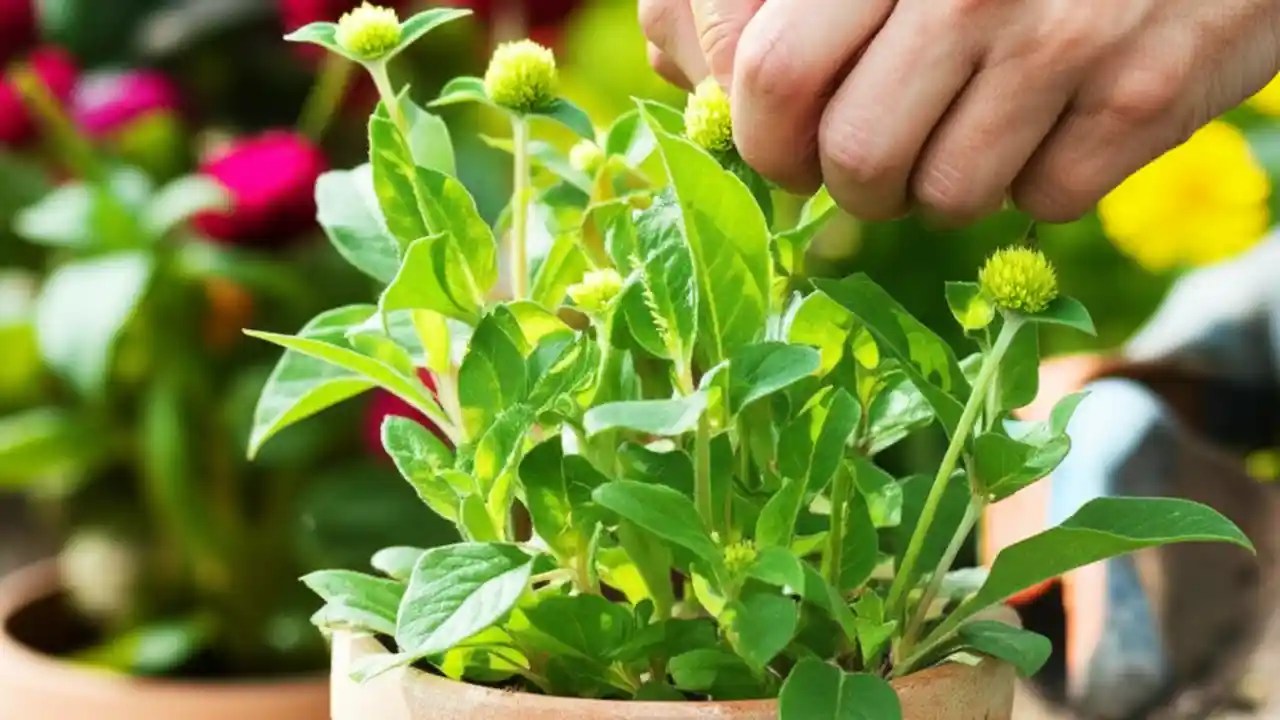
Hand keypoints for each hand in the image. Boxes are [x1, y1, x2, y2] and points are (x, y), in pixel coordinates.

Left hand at [640, 0, 1279, 223]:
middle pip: (852, 157)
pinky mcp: (1144, 98)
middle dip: (848, 177)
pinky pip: (1041, 202)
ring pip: (942, 198)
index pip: (769, 73)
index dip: (759, 134)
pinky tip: (1053, 117)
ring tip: (971, 121)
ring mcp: (1064, 42)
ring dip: (942, 182)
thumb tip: (683, 66)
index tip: (779, 141)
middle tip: (869, 151)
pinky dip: (1036, 179)